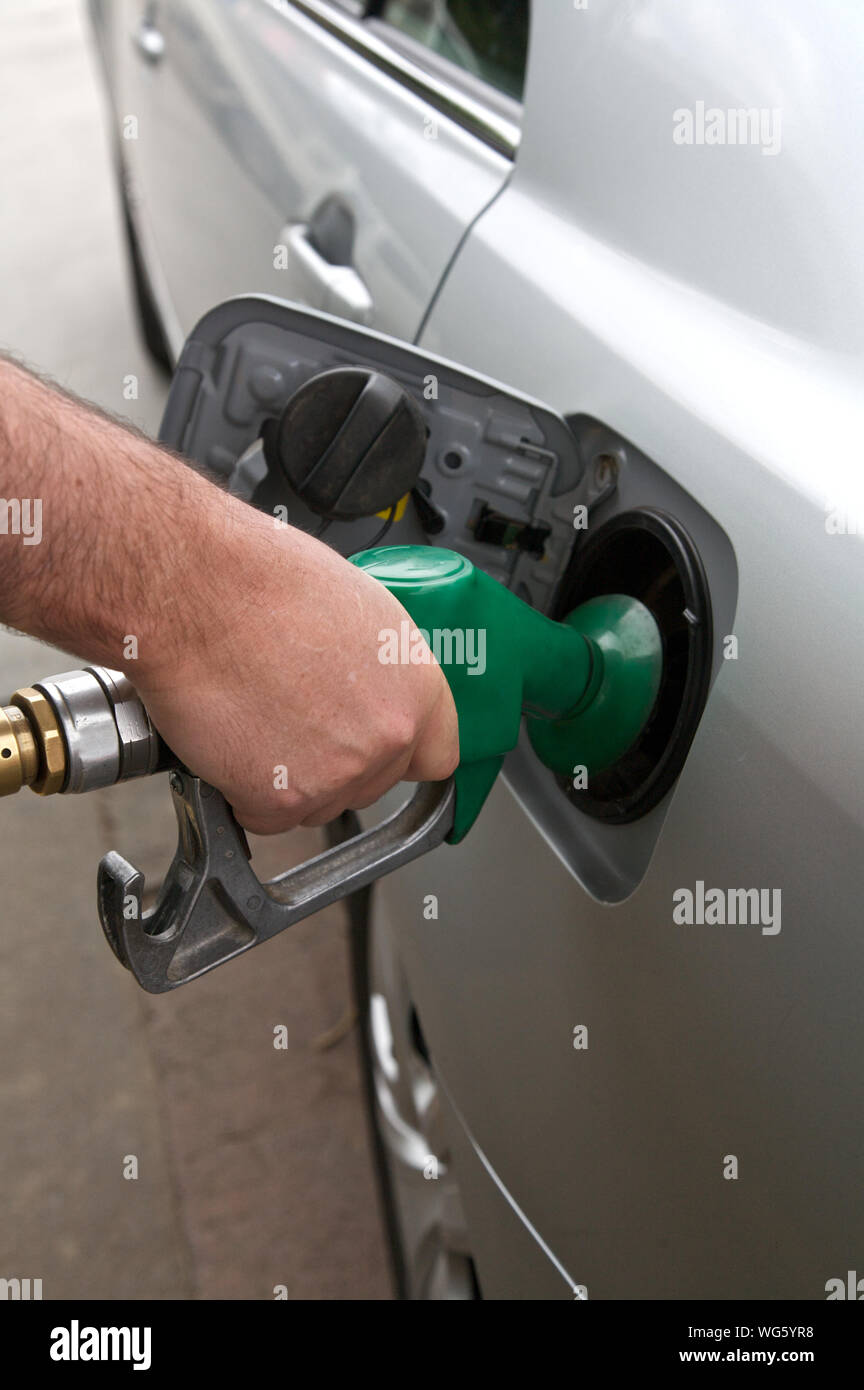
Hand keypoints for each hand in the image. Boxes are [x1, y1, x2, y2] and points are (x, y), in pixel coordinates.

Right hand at [136, 513, 459, 833]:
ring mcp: (337, 773)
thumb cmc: (262, 582)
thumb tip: (372, 692)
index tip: (376, 748)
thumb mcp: (358, 610)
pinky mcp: (281, 799)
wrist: (196, 592)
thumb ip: (380, 671)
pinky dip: (242, 791)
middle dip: (335, 763)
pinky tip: (233, 737)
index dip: (399, 752)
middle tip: (293, 717)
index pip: (436, 755)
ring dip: (288, 778)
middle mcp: (387, 735)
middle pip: (372, 784)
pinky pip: (265, 816)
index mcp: (416, 687)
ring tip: (257, 714)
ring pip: (319, 804)